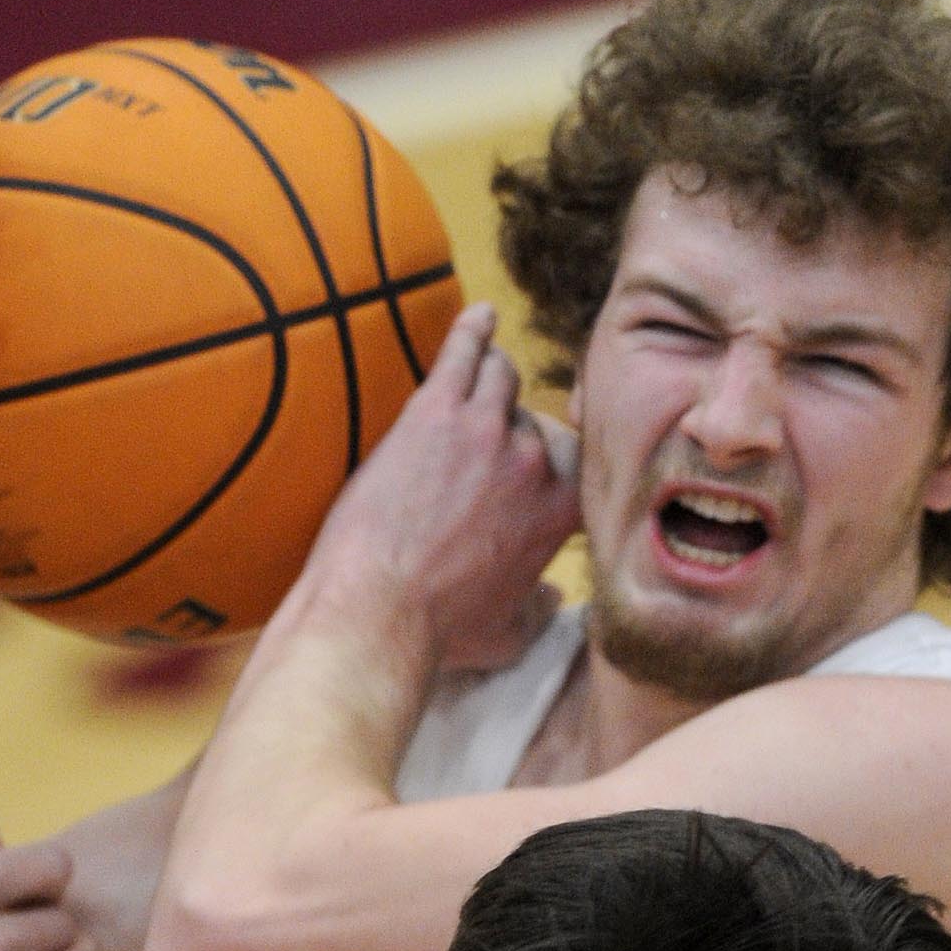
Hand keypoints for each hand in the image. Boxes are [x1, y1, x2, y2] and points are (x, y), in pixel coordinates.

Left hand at [297, 303, 580, 670]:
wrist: (378, 611)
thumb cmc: (438, 632)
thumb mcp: (508, 634)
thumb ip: (541, 611)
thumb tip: (554, 599)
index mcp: (559, 511)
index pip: (572, 463)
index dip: (550, 463)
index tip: (537, 465)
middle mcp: (533, 462)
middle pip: (529, 420)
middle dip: (508, 430)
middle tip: (478, 444)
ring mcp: (485, 429)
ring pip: (500, 378)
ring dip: (490, 378)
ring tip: (478, 373)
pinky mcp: (435, 412)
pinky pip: (462, 353)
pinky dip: (471, 329)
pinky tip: (476, 315)